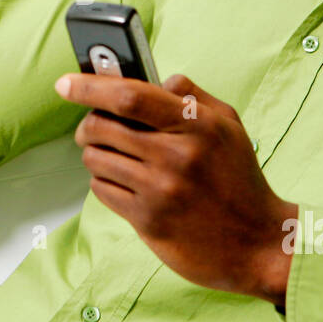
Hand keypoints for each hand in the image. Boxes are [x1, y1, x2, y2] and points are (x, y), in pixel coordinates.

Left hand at [55, 72, 296, 304]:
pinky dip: (104, 182)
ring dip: (96, 154)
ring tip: (115, 157)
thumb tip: (155, 78)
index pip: (130, 96)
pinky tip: (125, 184)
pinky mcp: (148, 221)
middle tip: (94, 127)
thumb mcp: (228, 126)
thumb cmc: (239, 179)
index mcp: (197, 125)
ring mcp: (161, 190)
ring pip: (95, 159)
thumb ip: (191, 95)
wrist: (257, 243)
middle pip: (101, 126)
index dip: (90, 86)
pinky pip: (101, 190)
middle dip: (88, 124)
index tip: (65, 83)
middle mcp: (177, 156)